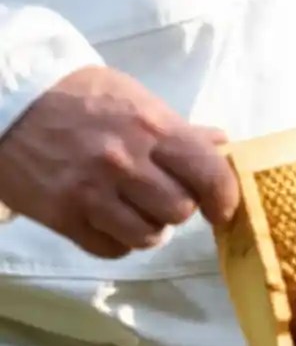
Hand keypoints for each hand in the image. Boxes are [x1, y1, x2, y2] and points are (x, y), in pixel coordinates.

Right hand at [0, 65, 239, 258]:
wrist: (9, 102)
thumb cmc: (79, 96)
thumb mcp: (135, 99)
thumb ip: (179, 129)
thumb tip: (222, 143)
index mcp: (152, 129)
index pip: (210, 174)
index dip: (225, 197)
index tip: (222, 207)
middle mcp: (126, 162)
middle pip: (180, 211)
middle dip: (179, 209)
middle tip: (164, 197)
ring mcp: (93, 191)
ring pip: (148, 236)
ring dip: (149, 228)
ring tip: (137, 211)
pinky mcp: (64, 215)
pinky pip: (111, 248)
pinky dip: (117, 241)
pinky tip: (110, 222)